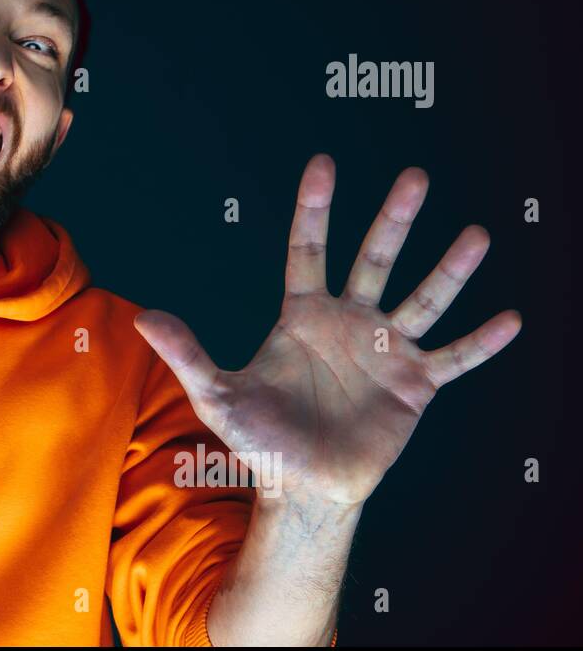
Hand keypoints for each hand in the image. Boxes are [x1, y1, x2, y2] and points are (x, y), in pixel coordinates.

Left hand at [134, 153, 520, 507]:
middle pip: (374, 259)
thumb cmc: (259, 439)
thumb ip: (187, 354)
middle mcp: (348, 322)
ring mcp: (385, 350)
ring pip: (423, 298)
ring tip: (476, 237)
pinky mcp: (414, 385)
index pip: (308, 249)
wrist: (303, 487)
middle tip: (414, 177)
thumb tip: (141, 318)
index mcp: (302, 315)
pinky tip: (510, 319)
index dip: (315, 208)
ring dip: (449, 271)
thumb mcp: (218, 395)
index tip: (323, 163)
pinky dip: (480, 342)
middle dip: (393, 219)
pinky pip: (454, 358)